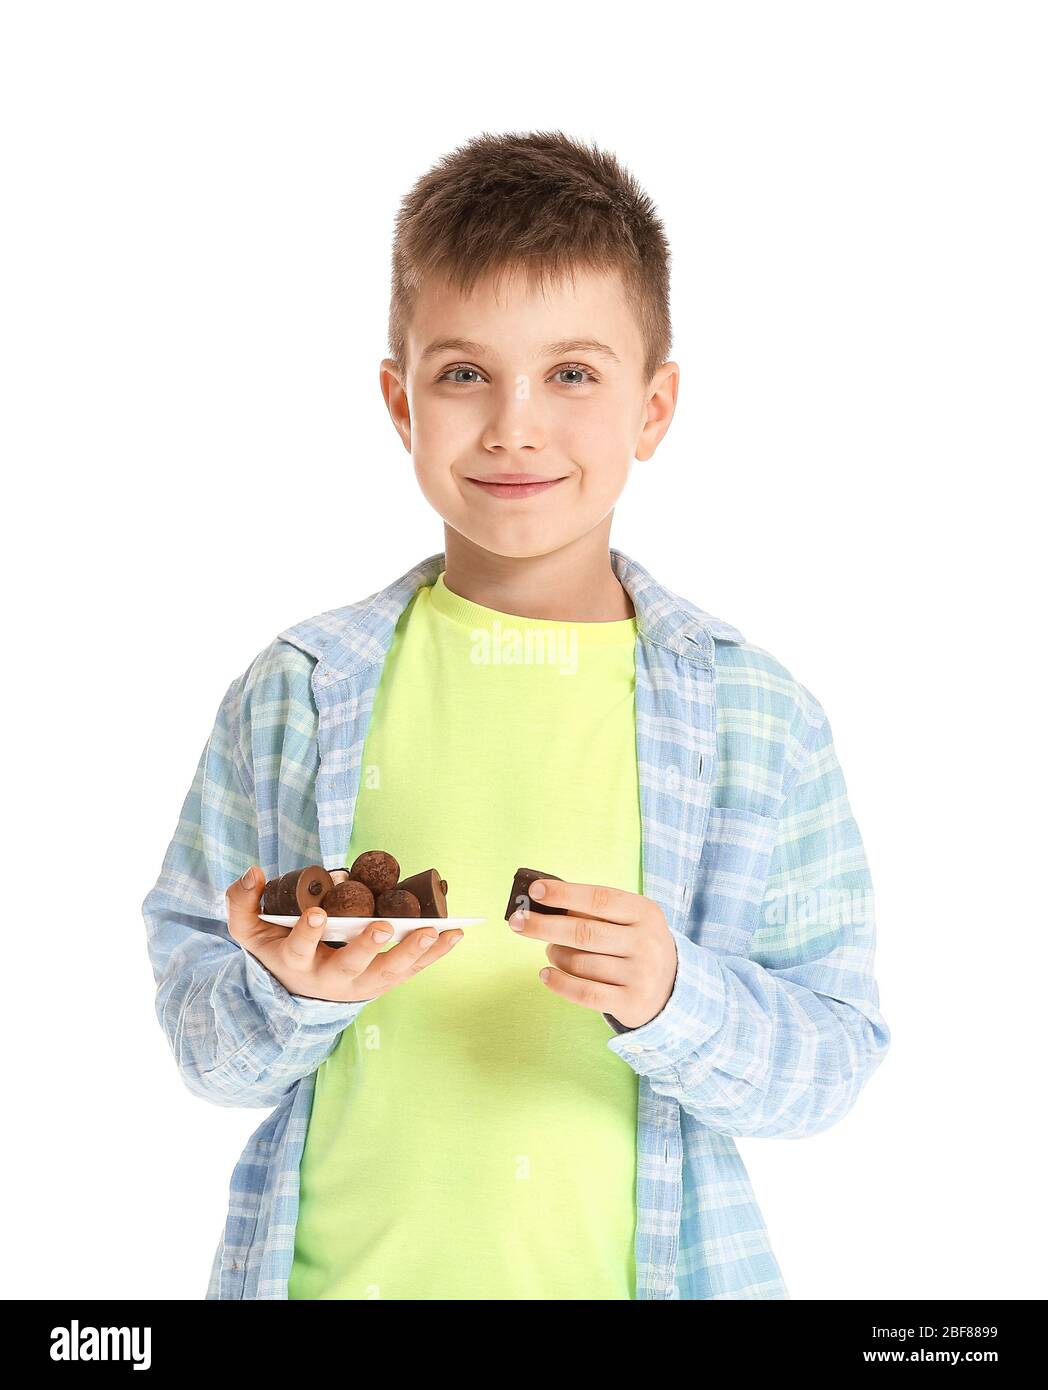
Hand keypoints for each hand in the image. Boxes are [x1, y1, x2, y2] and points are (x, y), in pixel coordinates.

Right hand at [226, 866, 462, 1003]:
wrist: (298, 994)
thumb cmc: (277, 952)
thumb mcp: (249, 931)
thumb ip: (242, 902)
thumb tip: (253, 872)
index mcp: (296, 962)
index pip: (299, 948)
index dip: (307, 933)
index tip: (316, 915)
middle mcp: (330, 978)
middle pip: (350, 967)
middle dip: (366, 948)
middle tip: (381, 926)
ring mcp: (361, 983)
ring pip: (387, 972)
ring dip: (411, 952)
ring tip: (432, 931)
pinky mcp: (384, 982)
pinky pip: (412, 970)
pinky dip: (434, 954)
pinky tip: (454, 934)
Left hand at [508, 878, 677, 1029]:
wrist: (672, 989)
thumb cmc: (635, 945)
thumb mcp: (628, 920)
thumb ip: (592, 910)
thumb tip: (543, 901)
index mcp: (645, 912)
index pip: (599, 898)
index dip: (565, 894)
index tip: (536, 891)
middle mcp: (646, 942)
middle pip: (584, 931)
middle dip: (543, 925)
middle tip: (516, 921)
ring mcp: (641, 974)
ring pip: (580, 962)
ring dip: (555, 954)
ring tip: (550, 950)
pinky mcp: (631, 1002)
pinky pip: (584, 992)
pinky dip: (559, 983)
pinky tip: (545, 974)